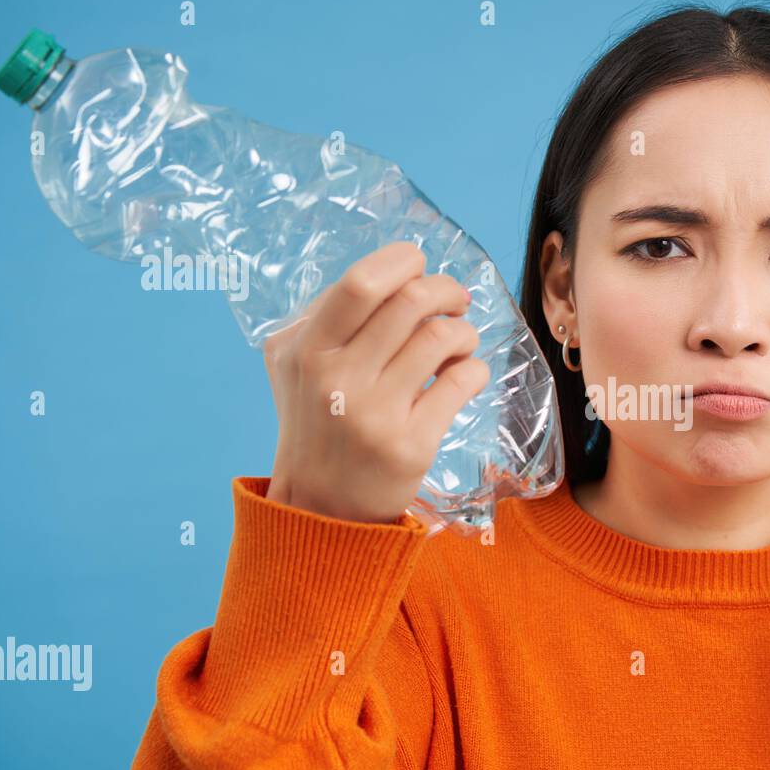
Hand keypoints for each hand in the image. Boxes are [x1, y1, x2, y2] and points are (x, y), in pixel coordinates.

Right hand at [262, 242, 490, 524]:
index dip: (403, 261)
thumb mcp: (296, 364)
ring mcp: (374, 414)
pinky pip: (461, 383)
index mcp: (306, 349)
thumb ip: (328, 316)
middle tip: (456, 301)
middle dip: (446, 290)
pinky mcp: (409, 445)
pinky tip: (463, 376)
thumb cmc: (316, 421)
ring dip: (463, 332)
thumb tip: (394, 272)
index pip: (362, 283)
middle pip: (411, 303)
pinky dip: (474, 369)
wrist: (319, 507)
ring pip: (442, 338)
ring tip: (458, 344)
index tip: (419, 266)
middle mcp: (335, 379)